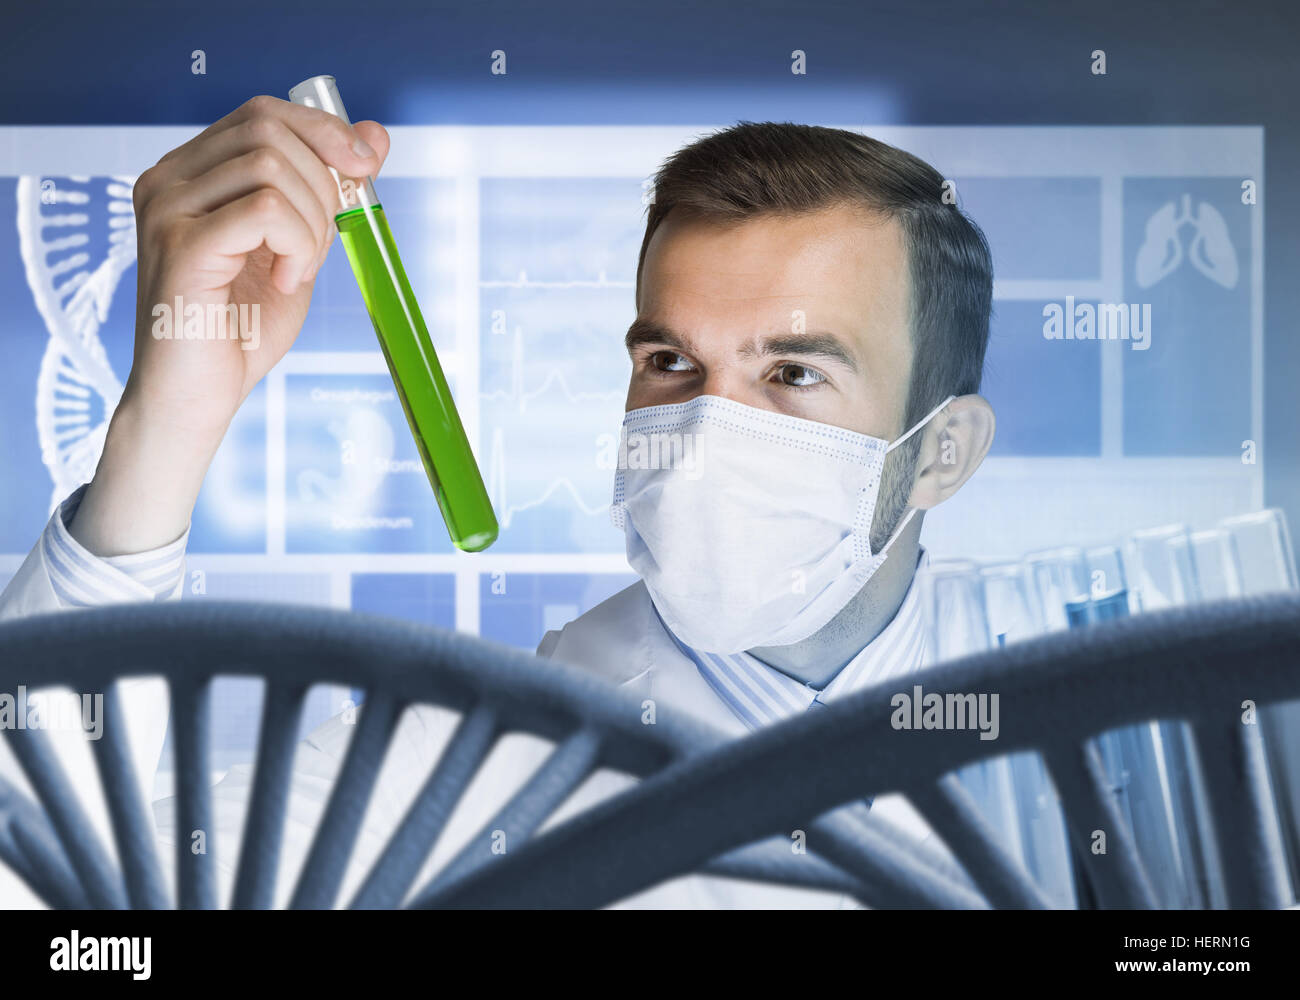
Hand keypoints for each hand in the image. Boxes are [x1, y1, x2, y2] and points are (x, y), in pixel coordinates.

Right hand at [69, 96, 389, 555]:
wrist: (199, 398)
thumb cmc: (242, 331)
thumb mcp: (302, 249)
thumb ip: (329, 191)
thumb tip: (375, 136)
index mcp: (193, 173)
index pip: (264, 114)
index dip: (324, 131)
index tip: (366, 169)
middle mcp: (168, 180)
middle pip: (269, 129)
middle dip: (323, 184)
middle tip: (318, 247)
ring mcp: (167, 209)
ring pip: (270, 167)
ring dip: (310, 223)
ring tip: (294, 271)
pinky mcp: (179, 245)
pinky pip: (263, 210)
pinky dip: (294, 245)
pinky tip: (281, 281)